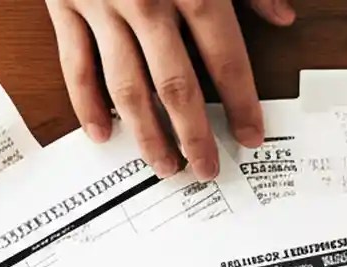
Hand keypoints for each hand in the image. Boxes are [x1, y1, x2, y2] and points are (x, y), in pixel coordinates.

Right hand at [44, 0, 298, 179]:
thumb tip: (283, 18)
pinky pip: (75, 64)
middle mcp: (147, 2)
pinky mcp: (64, 4)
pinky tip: (104, 134)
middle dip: (195, 136)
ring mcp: (101, 6)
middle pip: (176, 87)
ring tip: (165, 165)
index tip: (252, 137)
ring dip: (146, 134)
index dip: (243, 104)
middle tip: (208, 169)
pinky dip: (86, 104)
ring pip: (126, 87)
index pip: (227, 61)